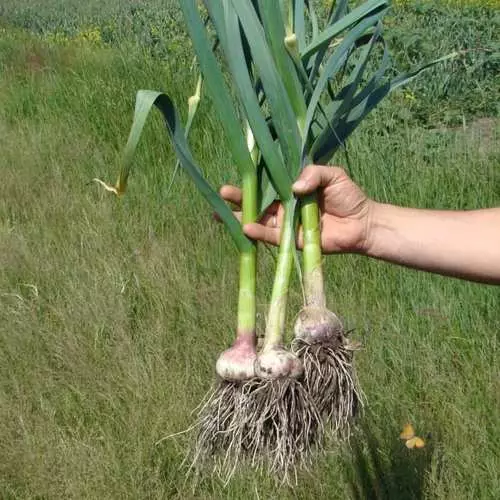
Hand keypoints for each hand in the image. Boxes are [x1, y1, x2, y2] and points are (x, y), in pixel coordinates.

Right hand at [220, 165, 373, 253]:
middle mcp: (285, 206)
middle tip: (221, 193)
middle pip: (257, 202)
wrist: (362, 223)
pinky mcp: (291, 240)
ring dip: (240, 217)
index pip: (268, 182)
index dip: (252, 179)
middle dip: (239, 198)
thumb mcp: (332, 175)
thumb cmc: (348, 196)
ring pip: (259, 219)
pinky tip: (245, 227)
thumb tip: (294, 187)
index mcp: (292, 188)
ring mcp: (286, 224)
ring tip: (220, 213)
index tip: (238, 172)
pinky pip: (272, 236)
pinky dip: (258, 232)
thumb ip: (313, 174)